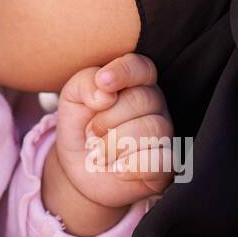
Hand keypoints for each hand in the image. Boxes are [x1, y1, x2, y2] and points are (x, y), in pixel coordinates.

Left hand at [41, 53, 174, 233]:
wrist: (79, 166)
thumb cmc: (81, 125)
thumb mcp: (72, 98)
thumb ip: (84, 83)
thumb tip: (105, 94)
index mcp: (135, 83)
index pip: (142, 67)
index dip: (124, 72)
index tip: (103, 82)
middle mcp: (155, 106)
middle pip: (142, 100)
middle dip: (106, 119)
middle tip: (90, 133)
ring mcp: (163, 135)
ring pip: (152, 129)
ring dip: (114, 144)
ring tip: (98, 153)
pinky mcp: (165, 165)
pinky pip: (161, 160)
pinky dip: (133, 165)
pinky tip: (117, 169)